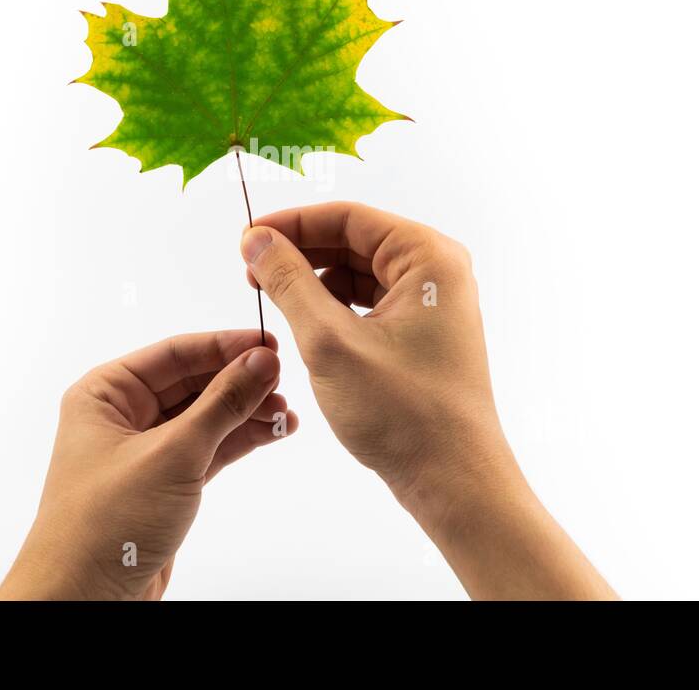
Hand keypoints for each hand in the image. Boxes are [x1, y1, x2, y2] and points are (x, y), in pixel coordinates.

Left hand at [0, 330, 296, 599]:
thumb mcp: (172, 454)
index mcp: (104, 394)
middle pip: (192, 383)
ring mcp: (143, 452)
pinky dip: (238, 440)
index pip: (174, 354)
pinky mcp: (163, 484)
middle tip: (282, 380)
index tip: (268, 345)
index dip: (224, 346)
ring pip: (204, 417)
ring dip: (245, 412)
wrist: (84, 598)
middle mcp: (121, 417)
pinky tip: (271, 433)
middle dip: (239, 381)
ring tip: (286, 413)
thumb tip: (259, 362)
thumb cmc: (102, 527)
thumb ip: (221, 404)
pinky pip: (208, 449)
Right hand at [241, 202, 614, 598]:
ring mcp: (432, 304)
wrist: (452, 480)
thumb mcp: (330, 341)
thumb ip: (289, 283)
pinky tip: (303, 325)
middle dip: (300, 253)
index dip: (292, 224)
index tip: (246, 239)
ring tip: (271, 298)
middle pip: (354, 242)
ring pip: (358, 274)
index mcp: (428, 258)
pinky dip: (333, 309)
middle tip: (250, 270)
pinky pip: (369, 303)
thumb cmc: (403, 412)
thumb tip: (257, 241)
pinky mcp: (422, 334)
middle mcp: (437, 271)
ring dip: (313, 282)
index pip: (348, 217)